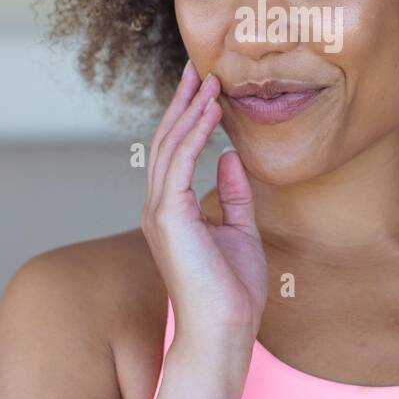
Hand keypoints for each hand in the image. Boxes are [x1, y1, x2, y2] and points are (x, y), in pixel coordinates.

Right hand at [140, 60, 267, 356]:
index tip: (204, 85)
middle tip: (200, 66)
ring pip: (170, 145)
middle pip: (166, 140)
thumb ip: (233, 194)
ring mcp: (158, 211)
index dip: (188, 116)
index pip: (175, 152)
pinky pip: (180, 162)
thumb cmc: (233, 292)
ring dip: (190, 108)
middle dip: (183, 101)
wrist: (225, 331)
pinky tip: (212, 109)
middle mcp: (158, 207)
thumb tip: (232, 157)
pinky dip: (195, 132)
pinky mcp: (168, 217)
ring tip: (210, 78)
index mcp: (171, 211)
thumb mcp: (240, 231)